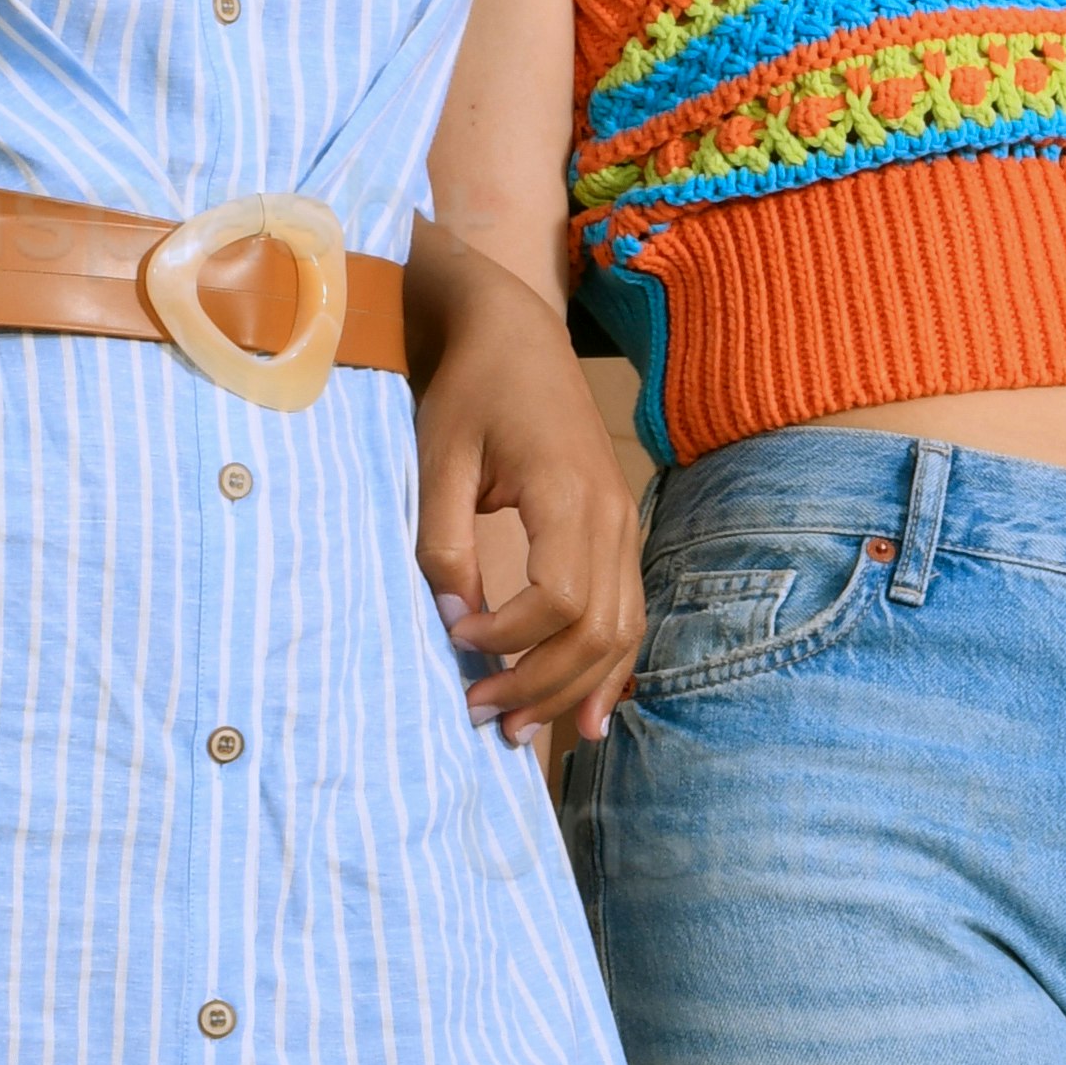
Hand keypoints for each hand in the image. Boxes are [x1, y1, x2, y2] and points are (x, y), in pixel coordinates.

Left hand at [412, 260, 647, 748]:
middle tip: (479, 713)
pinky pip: (628, 614)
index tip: (454, 637)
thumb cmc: (471, 391)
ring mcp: (624, 525)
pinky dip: (608, 669)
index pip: (558, 598)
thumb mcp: (438, 457)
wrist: (516, 335)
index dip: (507, 636)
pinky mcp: (620, 532)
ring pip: (621, 632)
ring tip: (520, 729)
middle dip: (540, 685)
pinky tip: (584, 714)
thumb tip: (454, 614)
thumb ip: (443, 540)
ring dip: (573, 689)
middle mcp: (612, 515)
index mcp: (568, 492)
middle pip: (597, 630)